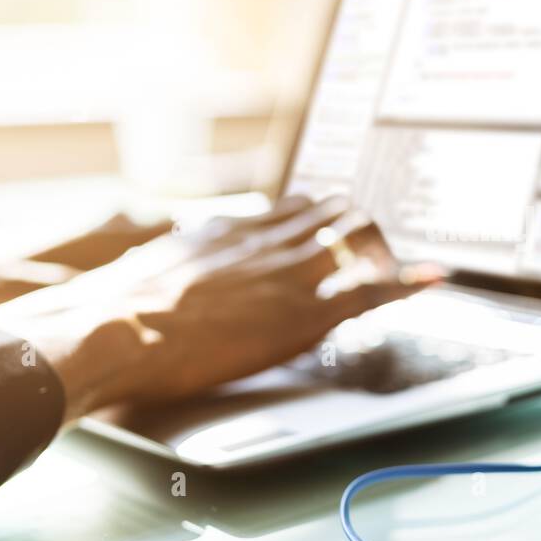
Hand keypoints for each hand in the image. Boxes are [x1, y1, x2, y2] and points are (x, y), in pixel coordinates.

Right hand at [0, 196, 440, 421]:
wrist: (109, 330)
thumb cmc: (110, 312)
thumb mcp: (140, 273)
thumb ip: (167, 268)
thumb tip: (152, 278)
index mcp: (227, 230)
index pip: (290, 209)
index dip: (319, 215)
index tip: (334, 219)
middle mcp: (264, 241)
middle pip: (333, 215)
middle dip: (361, 229)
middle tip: (376, 248)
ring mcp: (288, 274)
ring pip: (359, 241)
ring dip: (383, 252)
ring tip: (401, 265)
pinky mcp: (302, 314)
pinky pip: (371, 292)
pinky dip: (407, 283)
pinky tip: (432, 279)